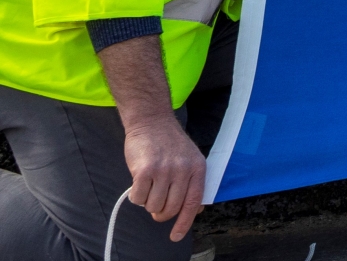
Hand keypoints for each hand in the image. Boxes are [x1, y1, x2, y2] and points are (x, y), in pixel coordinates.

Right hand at [123, 118, 204, 241]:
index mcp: (198, 169)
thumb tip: (195, 210)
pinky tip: (138, 183)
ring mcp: (164, 170)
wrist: (152, 122)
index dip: (185, 223)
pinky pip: (138, 198)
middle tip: (156, 206)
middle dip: (161, 213)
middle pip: (171, 208)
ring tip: (149, 187)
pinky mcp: (144, 170)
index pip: (193, 203)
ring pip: (153, 206)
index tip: (176, 236)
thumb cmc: (170, 144)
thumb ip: (193, 184)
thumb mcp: (191, 160)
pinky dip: (136, 196)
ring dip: (148, 203)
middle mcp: (183, 170)